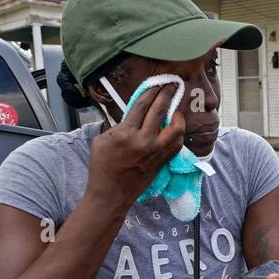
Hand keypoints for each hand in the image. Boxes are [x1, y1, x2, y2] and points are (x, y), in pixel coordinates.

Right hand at [84, 83, 184, 208]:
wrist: (111, 194)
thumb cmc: (101, 167)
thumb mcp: (101, 141)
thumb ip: (117, 126)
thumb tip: (130, 115)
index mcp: (126, 133)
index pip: (143, 105)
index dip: (151, 91)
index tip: (157, 84)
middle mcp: (144, 141)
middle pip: (160, 111)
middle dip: (167, 95)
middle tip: (172, 86)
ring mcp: (156, 152)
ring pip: (176, 129)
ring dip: (178, 116)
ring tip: (175, 110)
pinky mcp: (162, 162)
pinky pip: (177, 144)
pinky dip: (178, 133)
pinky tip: (175, 128)